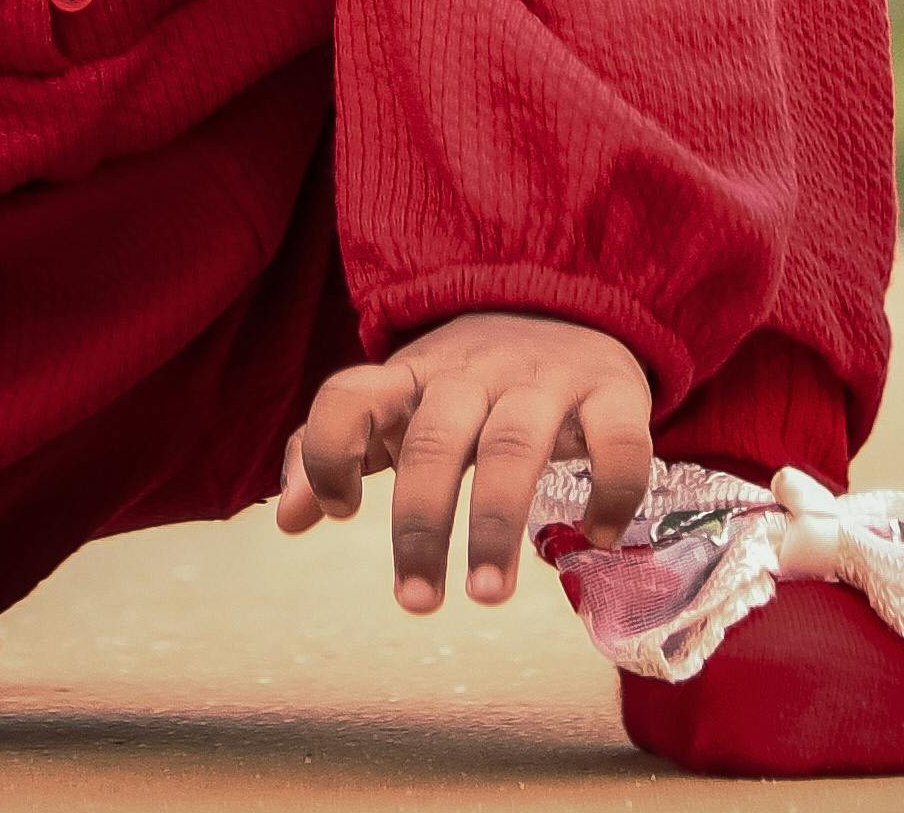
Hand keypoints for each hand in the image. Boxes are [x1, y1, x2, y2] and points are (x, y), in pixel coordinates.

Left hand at [275, 308, 653, 612]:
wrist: (567, 299)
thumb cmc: (468, 379)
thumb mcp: (402, 405)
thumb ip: (342, 453)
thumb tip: (286, 519)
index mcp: (414, 375)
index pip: (352, 394)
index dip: (331, 451)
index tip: (338, 514)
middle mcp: (474, 371)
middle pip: (434, 439)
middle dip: (419, 523)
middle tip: (415, 603)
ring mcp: (544, 377)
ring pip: (513, 445)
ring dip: (496, 522)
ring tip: (485, 596)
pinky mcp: (611, 390)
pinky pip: (616, 438)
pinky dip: (612, 489)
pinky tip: (601, 537)